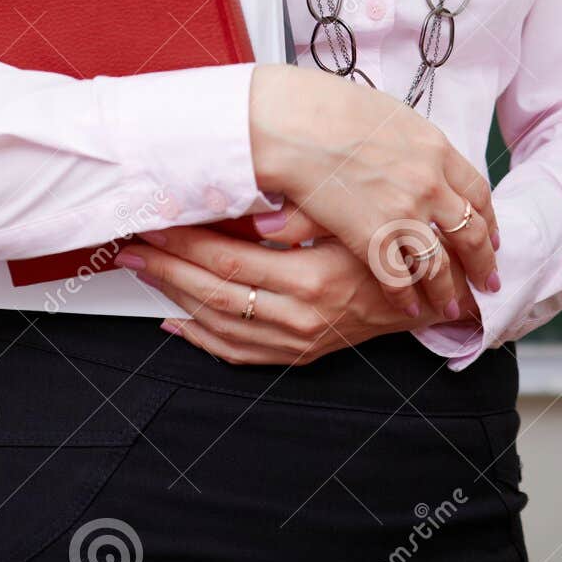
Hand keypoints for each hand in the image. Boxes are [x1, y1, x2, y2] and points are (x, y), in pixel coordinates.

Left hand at [110, 204, 480, 365]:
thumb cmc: (393, 251)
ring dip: (173, 295)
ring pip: (216, 323)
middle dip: (164, 266)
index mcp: (311, 281)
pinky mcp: (297, 353)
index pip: (226, 261)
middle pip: (211, 292)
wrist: (430, 298)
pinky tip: (175, 318)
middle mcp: (300, 318)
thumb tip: (247, 208)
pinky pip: (235, 353)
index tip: (153, 222)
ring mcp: (297, 341)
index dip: (182, 242)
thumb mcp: (353, 220)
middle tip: (131, 244)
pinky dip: (199, 337)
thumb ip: (301, 214)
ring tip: (144, 270)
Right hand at [247, 64, 499, 317]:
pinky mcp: (373, 237)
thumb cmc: (329, 108)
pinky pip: (400, 279)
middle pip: (471, 232)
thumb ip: (411, 143)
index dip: (487, 218)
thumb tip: (414, 156)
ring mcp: (403, 212)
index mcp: (435, 148)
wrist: (295, 122)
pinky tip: (410, 309)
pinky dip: (407, 298)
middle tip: (488, 280)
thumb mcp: (389, 115)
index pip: (476, 191)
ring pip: (440, 264)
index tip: (488, 233)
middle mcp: (430, 182)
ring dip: (450, 290)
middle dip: (483, 261)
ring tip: (454, 307)